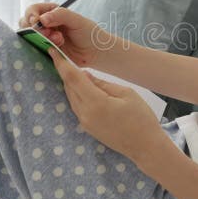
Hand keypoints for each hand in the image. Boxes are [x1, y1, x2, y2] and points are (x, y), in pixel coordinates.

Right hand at [19, 3, 101, 66]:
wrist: (96, 52)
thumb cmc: (89, 33)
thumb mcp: (77, 20)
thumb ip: (60, 15)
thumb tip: (41, 19)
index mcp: (52, 13)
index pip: (33, 10)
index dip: (31, 15)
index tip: (36, 21)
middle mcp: (46, 24)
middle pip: (26, 23)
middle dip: (34, 28)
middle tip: (48, 33)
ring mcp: (45, 38)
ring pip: (29, 36)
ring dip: (40, 38)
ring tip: (59, 40)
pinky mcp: (46, 50)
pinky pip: (35, 48)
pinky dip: (43, 48)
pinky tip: (57, 48)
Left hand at [48, 47, 165, 162]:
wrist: (145, 147)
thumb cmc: (141, 118)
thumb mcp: (126, 93)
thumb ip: (102, 83)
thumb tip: (84, 75)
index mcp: (95, 102)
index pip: (72, 78)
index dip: (61, 63)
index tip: (52, 51)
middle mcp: (85, 114)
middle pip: (69, 87)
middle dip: (65, 72)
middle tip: (66, 57)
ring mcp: (85, 123)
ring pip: (71, 97)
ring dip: (71, 84)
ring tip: (77, 71)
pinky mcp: (87, 128)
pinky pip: (77, 106)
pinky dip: (77, 94)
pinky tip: (84, 88)